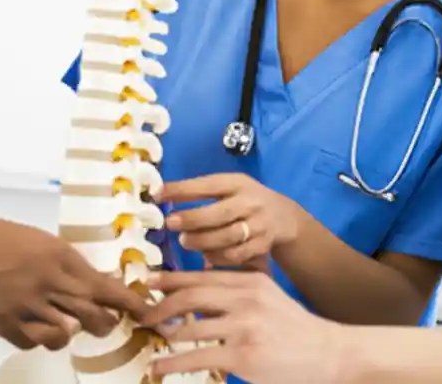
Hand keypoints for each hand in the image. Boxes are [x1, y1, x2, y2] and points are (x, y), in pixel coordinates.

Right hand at [0, 215, 146, 350]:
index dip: (129, 303)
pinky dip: (37, 338)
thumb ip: (66, 264)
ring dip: (69, 331)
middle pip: (92, 316)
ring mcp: (26, 307)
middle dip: (105, 323)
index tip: (146, 312)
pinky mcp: (5, 325)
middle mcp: (48, 283)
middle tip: (106, 322)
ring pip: (65, 335)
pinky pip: (33, 343)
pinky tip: (32, 324)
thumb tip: (92, 285)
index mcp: (59, 258)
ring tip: (63, 321)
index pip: (104, 287)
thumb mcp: (41, 242)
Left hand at [140, 270, 347, 383]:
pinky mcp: (243, 355)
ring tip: (151, 340)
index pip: (203, 276)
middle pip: (190, 295)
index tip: (149, 281)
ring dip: (165, 335)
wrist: (330, 353)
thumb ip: (240, 294)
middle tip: (143, 313)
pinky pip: (196, 357)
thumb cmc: (299, 330)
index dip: (172, 279)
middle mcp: (246, 299)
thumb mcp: (271, 299)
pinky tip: (158, 368)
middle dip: (161, 305)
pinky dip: (171, 363)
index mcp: (251, 282)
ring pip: (189, 327)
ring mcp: (244, 327)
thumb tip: (202, 298)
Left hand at [158, 173, 303, 267]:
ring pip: (227, 237)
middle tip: (170, 224)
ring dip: (202, 241)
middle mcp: (251, 202)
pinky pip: (236, 255)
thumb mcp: (229, 187)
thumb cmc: (244, 200)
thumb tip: (162, 197)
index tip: (157, 194)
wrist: (283, 216)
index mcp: (238, 183)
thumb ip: (202, 192)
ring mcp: (259, 225)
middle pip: (219, 213)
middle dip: (192, 219)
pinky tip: (206, 256)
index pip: (207, 184)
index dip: (181, 190)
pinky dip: (218, 257)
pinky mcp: (263, 245)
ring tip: (185, 241)